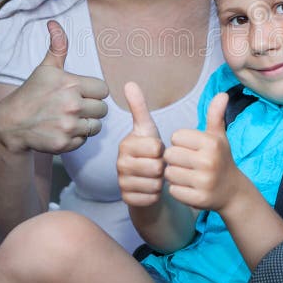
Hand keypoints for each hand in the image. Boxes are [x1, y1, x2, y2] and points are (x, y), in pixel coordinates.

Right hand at [0, 20, 108, 153]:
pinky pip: (84, 140)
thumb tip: (54, 23)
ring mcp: (68, 125)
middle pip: (103, 109)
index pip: (103, 90)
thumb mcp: (45, 68)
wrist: (11, 123)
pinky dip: (76, 138)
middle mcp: (72, 105)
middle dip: (92, 108)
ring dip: (86, 123)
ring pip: (96, 126)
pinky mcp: (65, 143)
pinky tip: (62, 130)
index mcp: (71, 84)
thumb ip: (58, 47)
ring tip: (69, 118)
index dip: (94, 92)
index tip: (80, 93)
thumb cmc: (32, 93)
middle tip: (74, 107)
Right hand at [117, 82, 165, 206]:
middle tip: (158, 165)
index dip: (163, 150)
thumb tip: (129, 82)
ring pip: (154, 183)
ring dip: (160, 181)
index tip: (157, 150)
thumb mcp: (147, 129)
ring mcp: (122, 182)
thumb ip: (139, 107)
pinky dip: (156, 194)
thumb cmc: (150, 152)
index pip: (156, 146)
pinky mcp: (128, 199)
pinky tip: (152, 189)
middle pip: (156, 166)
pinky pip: (151, 197)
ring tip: (155, 176)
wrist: (146, 181)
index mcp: (126, 144)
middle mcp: (120, 163)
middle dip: (163, 167)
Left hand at [164, 93, 241, 212]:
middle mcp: (208, 161)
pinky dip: (177, 189)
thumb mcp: (218, 136)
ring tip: (187, 175)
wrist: (232, 191)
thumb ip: (215, 115)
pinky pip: (173, 191)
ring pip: (169, 173)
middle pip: (170, 155)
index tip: (191, 148)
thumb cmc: (220, 159)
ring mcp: (204, 182)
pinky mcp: (198, 199)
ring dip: (174, 175)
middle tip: (187, 163)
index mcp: (211, 143)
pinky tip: (189, 187)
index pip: (176, 136)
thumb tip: (222, 94)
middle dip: (174, 159)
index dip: (180, 143)